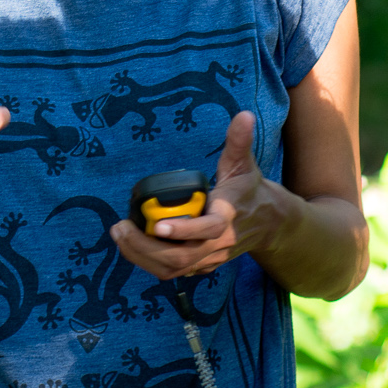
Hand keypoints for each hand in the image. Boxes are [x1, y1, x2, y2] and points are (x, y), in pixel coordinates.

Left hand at [108, 113, 269, 279]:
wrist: (268, 223)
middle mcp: (218, 244)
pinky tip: (130, 245)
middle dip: (146, 247)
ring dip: (141, 257)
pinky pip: (172, 271)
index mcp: (228, 218)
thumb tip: (243, 115)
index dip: (184, 230)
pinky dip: (148, 262)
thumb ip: (239, 142)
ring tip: (120, 235)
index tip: (158, 224)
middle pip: (181, 257)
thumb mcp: (243, 164)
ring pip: (173, 269)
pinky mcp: (201, 265)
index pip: (209, 230)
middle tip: (120, 227)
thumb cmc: (248, 189)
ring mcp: (209, 258)